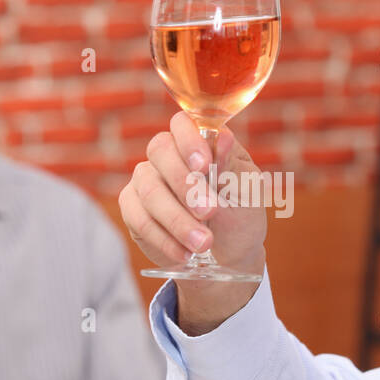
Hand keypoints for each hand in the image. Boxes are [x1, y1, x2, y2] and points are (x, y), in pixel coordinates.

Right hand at [119, 110, 267, 334]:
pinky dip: (165, 239)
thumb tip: (224, 137)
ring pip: (149, 190)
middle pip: (160, 152)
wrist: (229, 255)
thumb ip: (230, 165)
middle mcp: (167, 156)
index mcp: (199, 142)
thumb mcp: (245, 191)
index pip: (182, 123)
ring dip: (178, 220)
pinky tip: (185, 254)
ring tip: (203, 243)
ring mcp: (147, 180)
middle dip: (185, 184)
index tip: (204, 165)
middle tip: (210, 212)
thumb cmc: (240, 215)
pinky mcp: (133, 209)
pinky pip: (140, 220)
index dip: (189, 141)